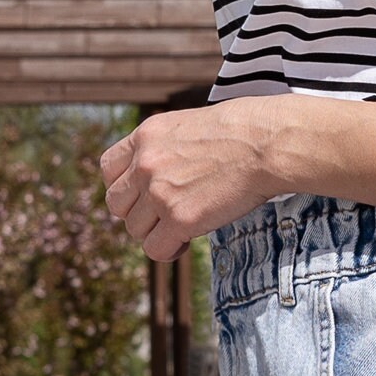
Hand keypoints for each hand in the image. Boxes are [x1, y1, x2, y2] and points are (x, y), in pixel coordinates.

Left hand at [102, 101, 282, 260]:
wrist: (267, 143)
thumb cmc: (241, 132)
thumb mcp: (188, 126)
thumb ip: (164, 149)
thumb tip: (157, 177)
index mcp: (145, 136)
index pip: (109, 169)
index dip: (126, 186)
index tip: (146, 193)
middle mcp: (144, 164)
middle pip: (117, 205)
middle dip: (139, 212)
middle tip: (168, 212)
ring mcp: (159, 192)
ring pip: (135, 230)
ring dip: (158, 232)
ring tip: (186, 223)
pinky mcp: (179, 219)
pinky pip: (155, 250)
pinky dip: (170, 250)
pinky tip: (187, 240)